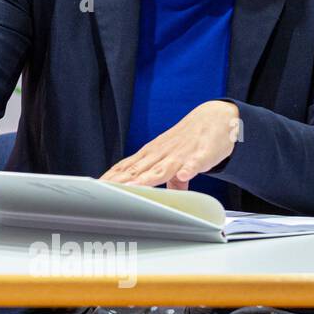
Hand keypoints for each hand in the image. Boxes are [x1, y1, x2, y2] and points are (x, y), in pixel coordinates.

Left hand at [99, 100, 240, 188]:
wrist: (217, 117)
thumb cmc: (191, 139)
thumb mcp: (174, 160)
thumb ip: (167, 179)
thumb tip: (164, 196)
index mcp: (152, 154)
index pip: (127, 167)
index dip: (112, 177)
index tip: (96, 186)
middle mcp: (162, 154)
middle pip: (138, 169)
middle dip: (121, 180)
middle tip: (104, 189)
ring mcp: (181, 154)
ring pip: (161, 168)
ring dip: (147, 177)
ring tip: (132, 186)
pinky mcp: (202, 154)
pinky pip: (194, 163)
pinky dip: (188, 169)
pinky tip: (182, 175)